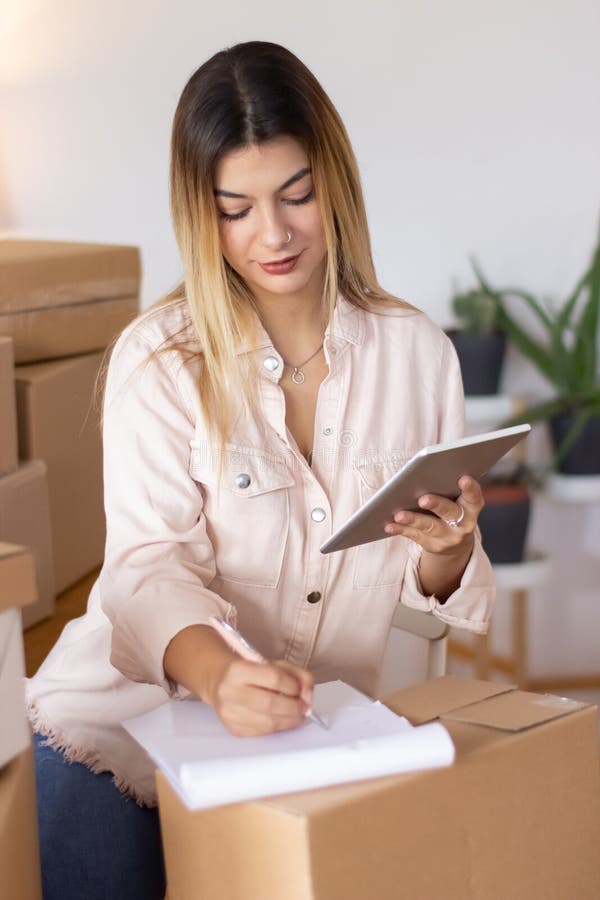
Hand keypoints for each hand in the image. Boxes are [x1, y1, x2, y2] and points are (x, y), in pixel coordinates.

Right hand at [207, 656, 314, 737]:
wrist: (218, 680)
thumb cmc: (250, 670)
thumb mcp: (273, 663)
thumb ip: (297, 674)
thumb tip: (308, 696)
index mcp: (238, 669)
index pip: (273, 678)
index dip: (292, 686)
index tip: (300, 689)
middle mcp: (229, 691)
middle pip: (270, 704)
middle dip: (294, 707)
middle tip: (304, 707)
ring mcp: (229, 712)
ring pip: (267, 723)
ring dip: (289, 721)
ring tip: (297, 715)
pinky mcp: (232, 728)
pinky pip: (262, 732)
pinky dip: (278, 727)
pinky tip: (282, 720)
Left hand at [383, 475, 483, 598]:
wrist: (455, 542)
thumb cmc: (452, 509)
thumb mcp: (457, 500)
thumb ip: (448, 488)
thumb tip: (425, 472)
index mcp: (471, 507)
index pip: (474, 497)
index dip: (470, 488)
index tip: (463, 478)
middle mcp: (464, 524)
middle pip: (450, 512)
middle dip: (436, 504)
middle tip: (423, 499)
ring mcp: (449, 537)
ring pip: (430, 526)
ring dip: (413, 519)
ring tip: (399, 515)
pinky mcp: (433, 546)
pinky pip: (415, 536)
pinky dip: (401, 530)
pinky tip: (389, 525)